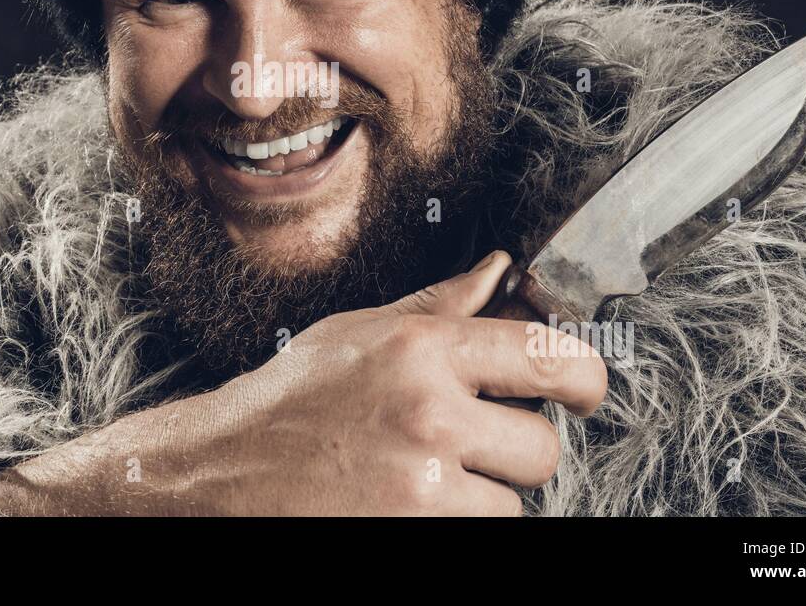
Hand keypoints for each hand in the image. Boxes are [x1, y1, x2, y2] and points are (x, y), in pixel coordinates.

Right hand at [0, 251, 606, 515]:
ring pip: (513, 505)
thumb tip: (500, 269)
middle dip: (514, 450)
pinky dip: (455, 523)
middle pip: (543, 448)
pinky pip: (480, 535)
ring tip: (423, 475)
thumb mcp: (359, 333)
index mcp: (422, 348)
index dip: (585, 378)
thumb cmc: (288, 401)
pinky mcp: (413, 535)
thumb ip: (439, 305)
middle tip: (468, 442)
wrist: (220, 474)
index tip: (582, 390)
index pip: (553, 357)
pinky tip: (410, 501)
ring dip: (482, 496)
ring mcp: (422, 485)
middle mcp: (430, 412)